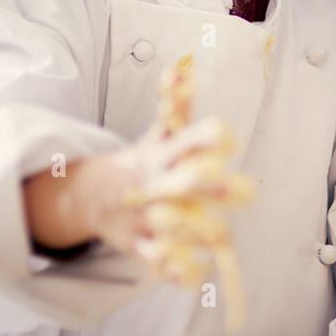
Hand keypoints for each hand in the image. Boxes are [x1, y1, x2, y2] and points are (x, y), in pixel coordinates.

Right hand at [82, 56, 252, 325]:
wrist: (90, 197)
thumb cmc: (142, 160)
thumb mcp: (158, 133)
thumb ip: (176, 103)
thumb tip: (184, 63)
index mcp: (160, 153)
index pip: (184, 139)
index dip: (206, 138)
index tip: (229, 135)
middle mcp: (152, 184)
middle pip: (182, 182)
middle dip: (211, 186)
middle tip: (245, 188)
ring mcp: (142, 215)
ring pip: (169, 226)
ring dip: (196, 232)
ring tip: (222, 235)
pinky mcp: (136, 245)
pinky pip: (155, 261)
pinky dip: (174, 268)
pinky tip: (196, 272)